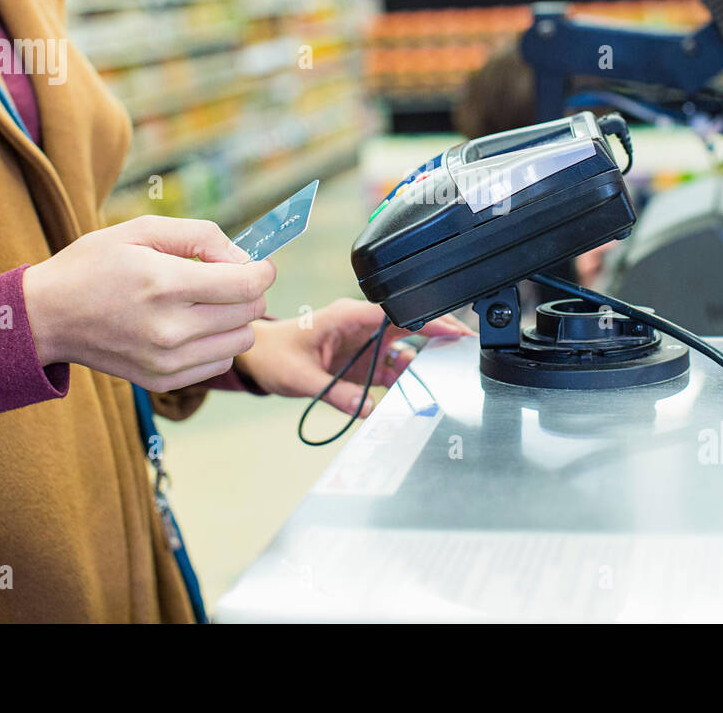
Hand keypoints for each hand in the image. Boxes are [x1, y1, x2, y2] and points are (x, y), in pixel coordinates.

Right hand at [23, 216, 275, 391]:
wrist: (45, 317)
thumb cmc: (94, 265)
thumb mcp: (141, 229)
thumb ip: (202, 236)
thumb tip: (245, 259)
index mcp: (164, 284)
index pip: (248, 284)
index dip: (263, 270)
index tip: (258, 264)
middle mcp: (169, 328)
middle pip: (250, 312)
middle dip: (250, 290)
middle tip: (227, 279)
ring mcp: (166, 360)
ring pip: (242, 340)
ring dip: (236, 319)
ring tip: (207, 303)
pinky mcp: (163, 380)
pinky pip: (220, 363)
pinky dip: (218, 343)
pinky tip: (193, 327)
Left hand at [236, 298, 472, 413]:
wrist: (259, 358)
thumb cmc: (275, 354)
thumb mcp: (301, 377)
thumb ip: (336, 394)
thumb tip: (366, 409)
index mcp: (349, 316)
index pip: (397, 313)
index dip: (428, 320)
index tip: (453, 331)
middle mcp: (361, 326)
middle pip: (409, 327)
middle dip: (438, 336)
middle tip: (464, 350)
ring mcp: (363, 343)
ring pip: (403, 349)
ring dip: (421, 363)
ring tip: (440, 378)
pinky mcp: (361, 360)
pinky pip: (389, 368)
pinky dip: (402, 379)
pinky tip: (412, 392)